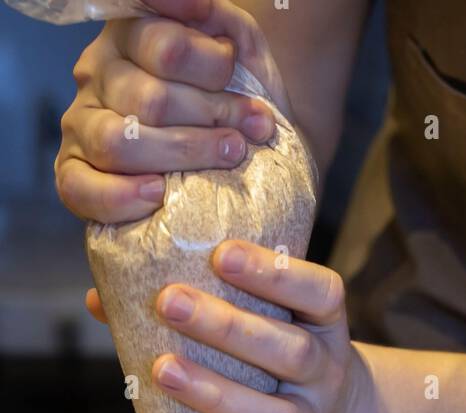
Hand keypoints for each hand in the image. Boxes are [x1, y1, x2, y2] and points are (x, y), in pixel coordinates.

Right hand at [56, 0, 286, 223]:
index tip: (237, 71)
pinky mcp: (72, 172)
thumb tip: (197, 5)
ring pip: (118, 142)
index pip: (164, 45)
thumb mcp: (235, 44)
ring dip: (183, 154)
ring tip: (226, 157)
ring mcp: (80, 124)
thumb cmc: (230, 98)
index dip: (211, 64)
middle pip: (150, 99)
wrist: (230, 153)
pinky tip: (159, 194)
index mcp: (127, 35)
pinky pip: (81, 188)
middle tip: (250, 129)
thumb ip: (215, 17)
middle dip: (212, 117)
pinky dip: (121, 196)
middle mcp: (96, 74)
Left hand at [88, 241, 361, 412]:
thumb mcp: (265, 313)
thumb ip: (200, 295)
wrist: (339, 411)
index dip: (276, 274)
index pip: (318, 292)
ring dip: (219, 395)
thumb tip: (103, 298)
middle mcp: (325, 373)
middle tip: (168, 302)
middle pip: (291, 352)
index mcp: (324, 324)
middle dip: (228, 328)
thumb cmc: (275, 348)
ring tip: (163, 371)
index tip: (221, 254)